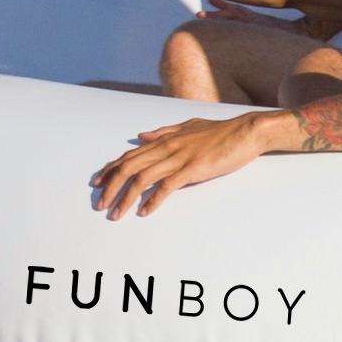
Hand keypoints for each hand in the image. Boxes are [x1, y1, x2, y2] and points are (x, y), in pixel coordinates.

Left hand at [90, 108, 302, 217]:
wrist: (245, 132)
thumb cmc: (218, 132)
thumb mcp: (186, 127)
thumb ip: (163, 132)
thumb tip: (141, 136)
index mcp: (164, 140)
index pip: (129, 156)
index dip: (110, 169)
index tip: (97, 182)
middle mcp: (166, 147)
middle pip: (129, 167)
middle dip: (110, 186)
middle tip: (99, 204)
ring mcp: (179, 158)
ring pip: (143, 178)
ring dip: (126, 198)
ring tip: (115, 213)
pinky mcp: (193, 169)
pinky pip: (167, 186)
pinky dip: (153, 200)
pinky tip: (145, 212)